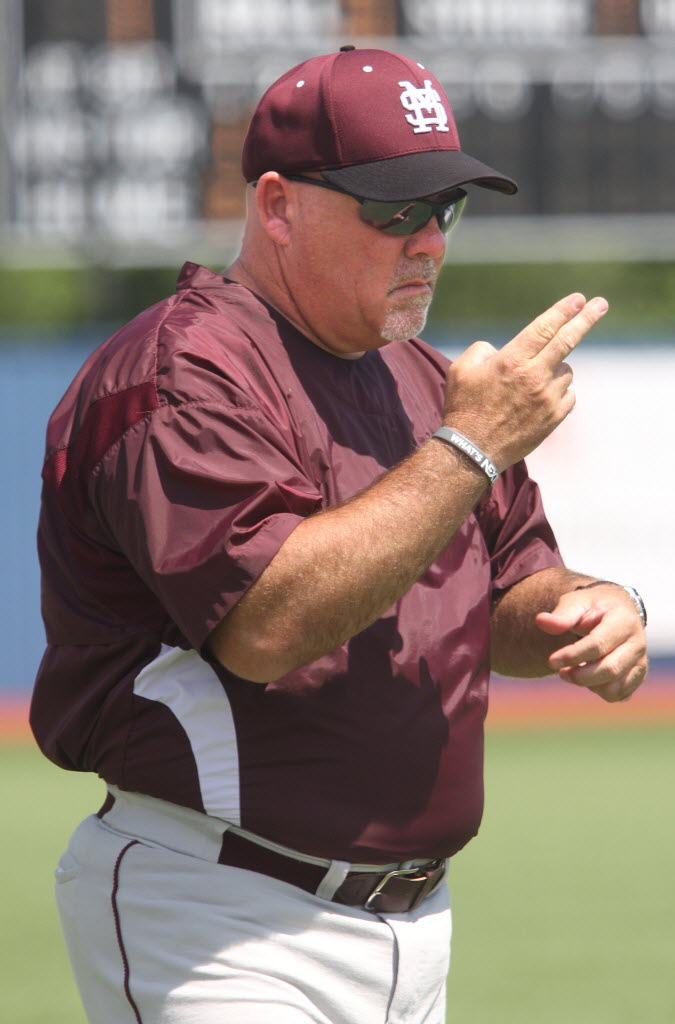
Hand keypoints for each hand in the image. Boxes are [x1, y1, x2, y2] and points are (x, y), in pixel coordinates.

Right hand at [442, 293, 607, 470]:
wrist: (471, 451)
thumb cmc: (463, 407)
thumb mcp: (461, 369)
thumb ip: (484, 350)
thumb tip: (501, 350)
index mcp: (512, 360)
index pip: (545, 327)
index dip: (564, 310)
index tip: (579, 299)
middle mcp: (534, 376)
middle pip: (568, 340)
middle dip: (586, 318)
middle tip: (601, 304)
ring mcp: (547, 398)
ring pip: (566, 372)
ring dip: (556, 370)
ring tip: (532, 384)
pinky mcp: (554, 418)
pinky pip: (568, 395)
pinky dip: (559, 392)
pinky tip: (541, 399)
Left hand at [535, 585, 647, 701]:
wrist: (616, 611)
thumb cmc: (592, 608)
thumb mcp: (577, 603)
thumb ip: (561, 615)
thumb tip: (541, 621)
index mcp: (624, 621)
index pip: (598, 644)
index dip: (572, 656)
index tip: (551, 661)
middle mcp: (637, 643)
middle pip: (610, 669)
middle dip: (580, 676)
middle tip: (561, 672)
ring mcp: (640, 661)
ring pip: (615, 687)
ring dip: (589, 685)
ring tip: (573, 672)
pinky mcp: (638, 675)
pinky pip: (619, 694)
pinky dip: (600, 691)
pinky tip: (588, 677)